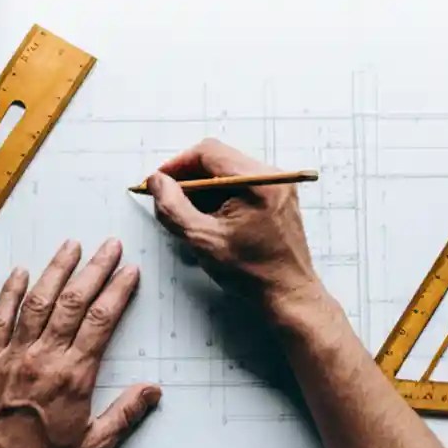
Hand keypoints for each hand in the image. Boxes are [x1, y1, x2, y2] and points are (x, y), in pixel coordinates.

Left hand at [0, 239, 161, 447]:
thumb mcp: (94, 446)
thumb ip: (125, 414)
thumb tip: (152, 391)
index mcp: (73, 376)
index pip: (101, 321)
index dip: (118, 291)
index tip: (130, 271)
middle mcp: (44, 357)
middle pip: (74, 302)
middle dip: (95, 269)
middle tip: (110, 246)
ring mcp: (14, 355)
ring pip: (38, 302)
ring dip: (56, 270)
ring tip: (71, 245)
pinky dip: (9, 292)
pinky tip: (19, 272)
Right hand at [145, 138, 325, 320]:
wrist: (289, 294)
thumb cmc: (252, 272)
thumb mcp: (203, 240)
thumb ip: (173, 208)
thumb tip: (158, 182)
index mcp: (257, 181)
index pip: (209, 152)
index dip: (177, 164)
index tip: (160, 181)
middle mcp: (272, 177)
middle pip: (219, 160)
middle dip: (189, 178)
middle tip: (168, 198)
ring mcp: (277, 186)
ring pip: (228, 173)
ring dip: (203, 189)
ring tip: (188, 214)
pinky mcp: (277, 198)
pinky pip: (241, 185)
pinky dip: (220, 197)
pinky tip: (209, 219)